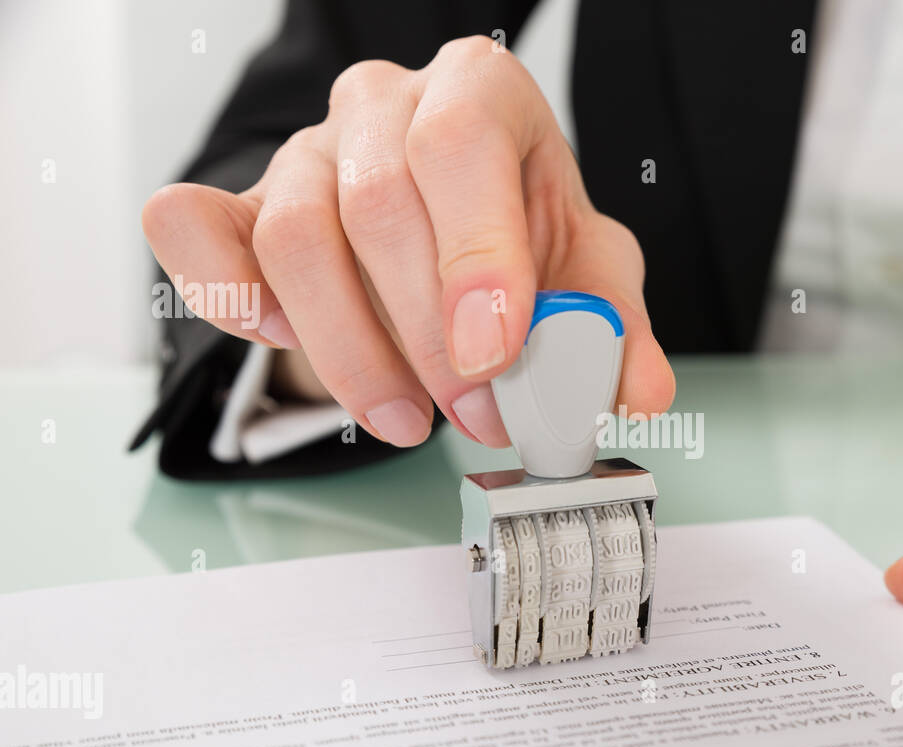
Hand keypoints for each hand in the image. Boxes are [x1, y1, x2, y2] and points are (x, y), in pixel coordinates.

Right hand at [142, 37, 673, 447]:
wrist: (449, 233)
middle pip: (379, 206)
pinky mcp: (238, 202)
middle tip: (479, 415)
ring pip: (294, 238)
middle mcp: (384, 106)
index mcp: (479, 95)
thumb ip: (613, 327)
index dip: (476, 255)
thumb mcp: (586, 273)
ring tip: (411, 421)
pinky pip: (191, 230)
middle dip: (431, 339)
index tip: (495, 352)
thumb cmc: (519, 238)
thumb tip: (637, 392)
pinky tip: (284, 342)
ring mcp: (303, 150)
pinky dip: (225, 295)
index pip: (461, 146)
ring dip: (353, 353)